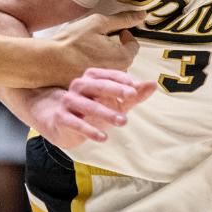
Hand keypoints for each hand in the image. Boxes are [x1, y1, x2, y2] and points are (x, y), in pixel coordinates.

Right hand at [24, 68, 157, 146]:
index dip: (121, 79)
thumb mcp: (113, 102)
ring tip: (123, 121)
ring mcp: (68, 101)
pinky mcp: (61, 118)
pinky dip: (89, 130)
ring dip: (105, 112)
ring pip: (87, 105)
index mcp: (91, 79)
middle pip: (97, 85)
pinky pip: (75, 123)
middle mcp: (79, 86)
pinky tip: (102, 137)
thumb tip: (153, 84)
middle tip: (132, 95)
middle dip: (115, 89)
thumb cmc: (90, 109)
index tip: (135, 86)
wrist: (58, 123)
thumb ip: (133, 95)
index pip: (108, 75)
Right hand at [41, 10, 143, 83]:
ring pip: (111, 66)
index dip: (124, 34)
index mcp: (123, 58)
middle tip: (98, 39)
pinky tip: (82, 61)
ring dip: (104, 57)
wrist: (48, 62)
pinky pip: (99, 75)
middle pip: (123, 57)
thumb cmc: (72, 42)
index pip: (133, 45)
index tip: (114, 31)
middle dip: (115, 47)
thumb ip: (122, 19)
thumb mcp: (98, 23)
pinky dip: (94, 67)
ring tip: (88, 50)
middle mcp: (117, 74)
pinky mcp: (93, 87)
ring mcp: (105, 83)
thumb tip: (141, 15)